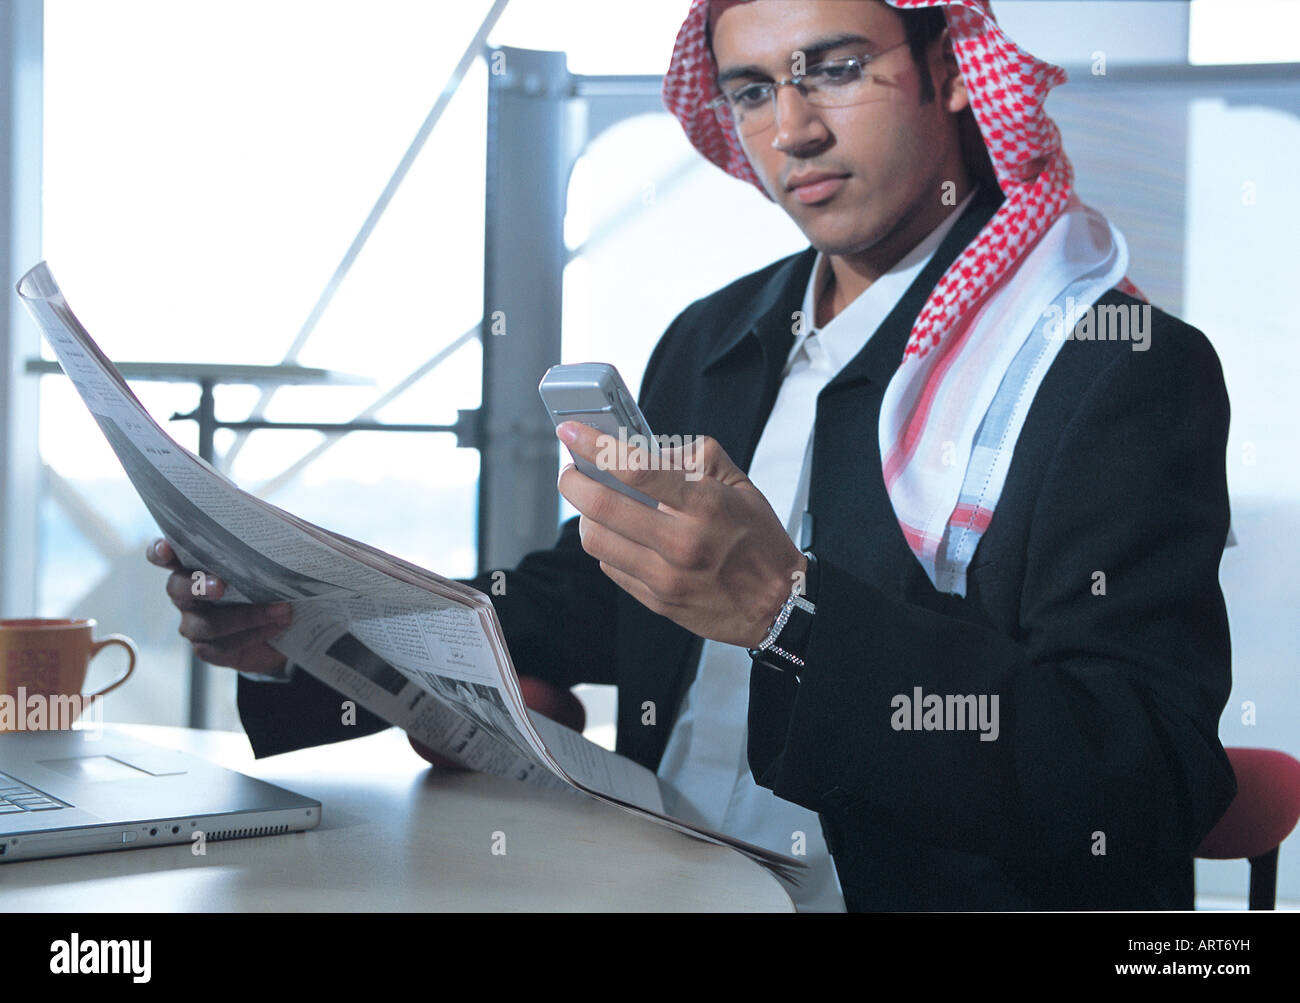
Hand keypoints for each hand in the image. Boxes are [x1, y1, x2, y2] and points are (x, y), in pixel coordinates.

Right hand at [146, 538, 292, 674]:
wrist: (286, 626)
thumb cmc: (271, 582)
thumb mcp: (275, 559)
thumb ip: (273, 541)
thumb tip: (292, 527)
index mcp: (194, 564)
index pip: (164, 555)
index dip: (160, 552)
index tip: (166, 549)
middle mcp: (186, 594)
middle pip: (177, 588)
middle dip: (198, 585)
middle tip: (222, 585)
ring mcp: (194, 624)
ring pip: (207, 624)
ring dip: (247, 616)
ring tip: (282, 609)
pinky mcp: (209, 650)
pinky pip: (224, 646)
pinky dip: (255, 634)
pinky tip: (279, 625)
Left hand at [555, 422, 805, 646]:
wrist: (779, 603)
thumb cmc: (758, 540)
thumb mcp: (739, 484)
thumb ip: (694, 457)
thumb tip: (647, 449)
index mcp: (704, 505)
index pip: (635, 469)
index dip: (594, 445)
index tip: (572, 431)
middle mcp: (682, 543)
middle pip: (600, 506)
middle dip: (573, 481)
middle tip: (572, 471)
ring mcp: (666, 577)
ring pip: (595, 540)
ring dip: (584, 515)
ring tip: (594, 504)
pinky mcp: (657, 600)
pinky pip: (610, 566)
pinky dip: (606, 544)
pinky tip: (619, 534)